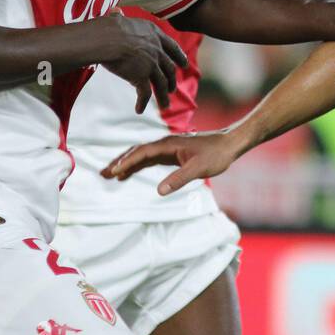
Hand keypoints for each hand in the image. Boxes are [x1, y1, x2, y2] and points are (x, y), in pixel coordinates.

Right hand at [94, 14, 187, 112]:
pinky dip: (142, 102)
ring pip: (161, 84)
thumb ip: (121, 17)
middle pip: (169, 68)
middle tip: (172, 88)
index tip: (184, 64)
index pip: (172, 47)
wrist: (106, 38)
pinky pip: (145, 93)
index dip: (179, 56)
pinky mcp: (142, 76)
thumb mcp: (119, 19)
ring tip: (165, 106)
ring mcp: (152, 64)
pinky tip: (139, 109)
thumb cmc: (107, 27)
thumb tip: (115, 11)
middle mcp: (157, 49)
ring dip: (163, 96)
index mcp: (154, 34)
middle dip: (172, 80)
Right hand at [102, 128, 243, 194]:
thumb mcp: (198, 169)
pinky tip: (132, 172)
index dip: (127, 162)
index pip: (142, 152)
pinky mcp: (174, 154)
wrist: (230, 143)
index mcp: (169, 145)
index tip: (113, 171)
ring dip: (127, 163)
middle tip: (103, 173)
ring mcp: (169, 148)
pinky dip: (139, 165)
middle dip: (120, 161)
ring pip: (143, 155)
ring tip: (112, 174)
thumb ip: (179, 179)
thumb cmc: (216, 154)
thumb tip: (159, 191)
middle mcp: (166, 144)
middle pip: (138, 152)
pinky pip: (151, 159)